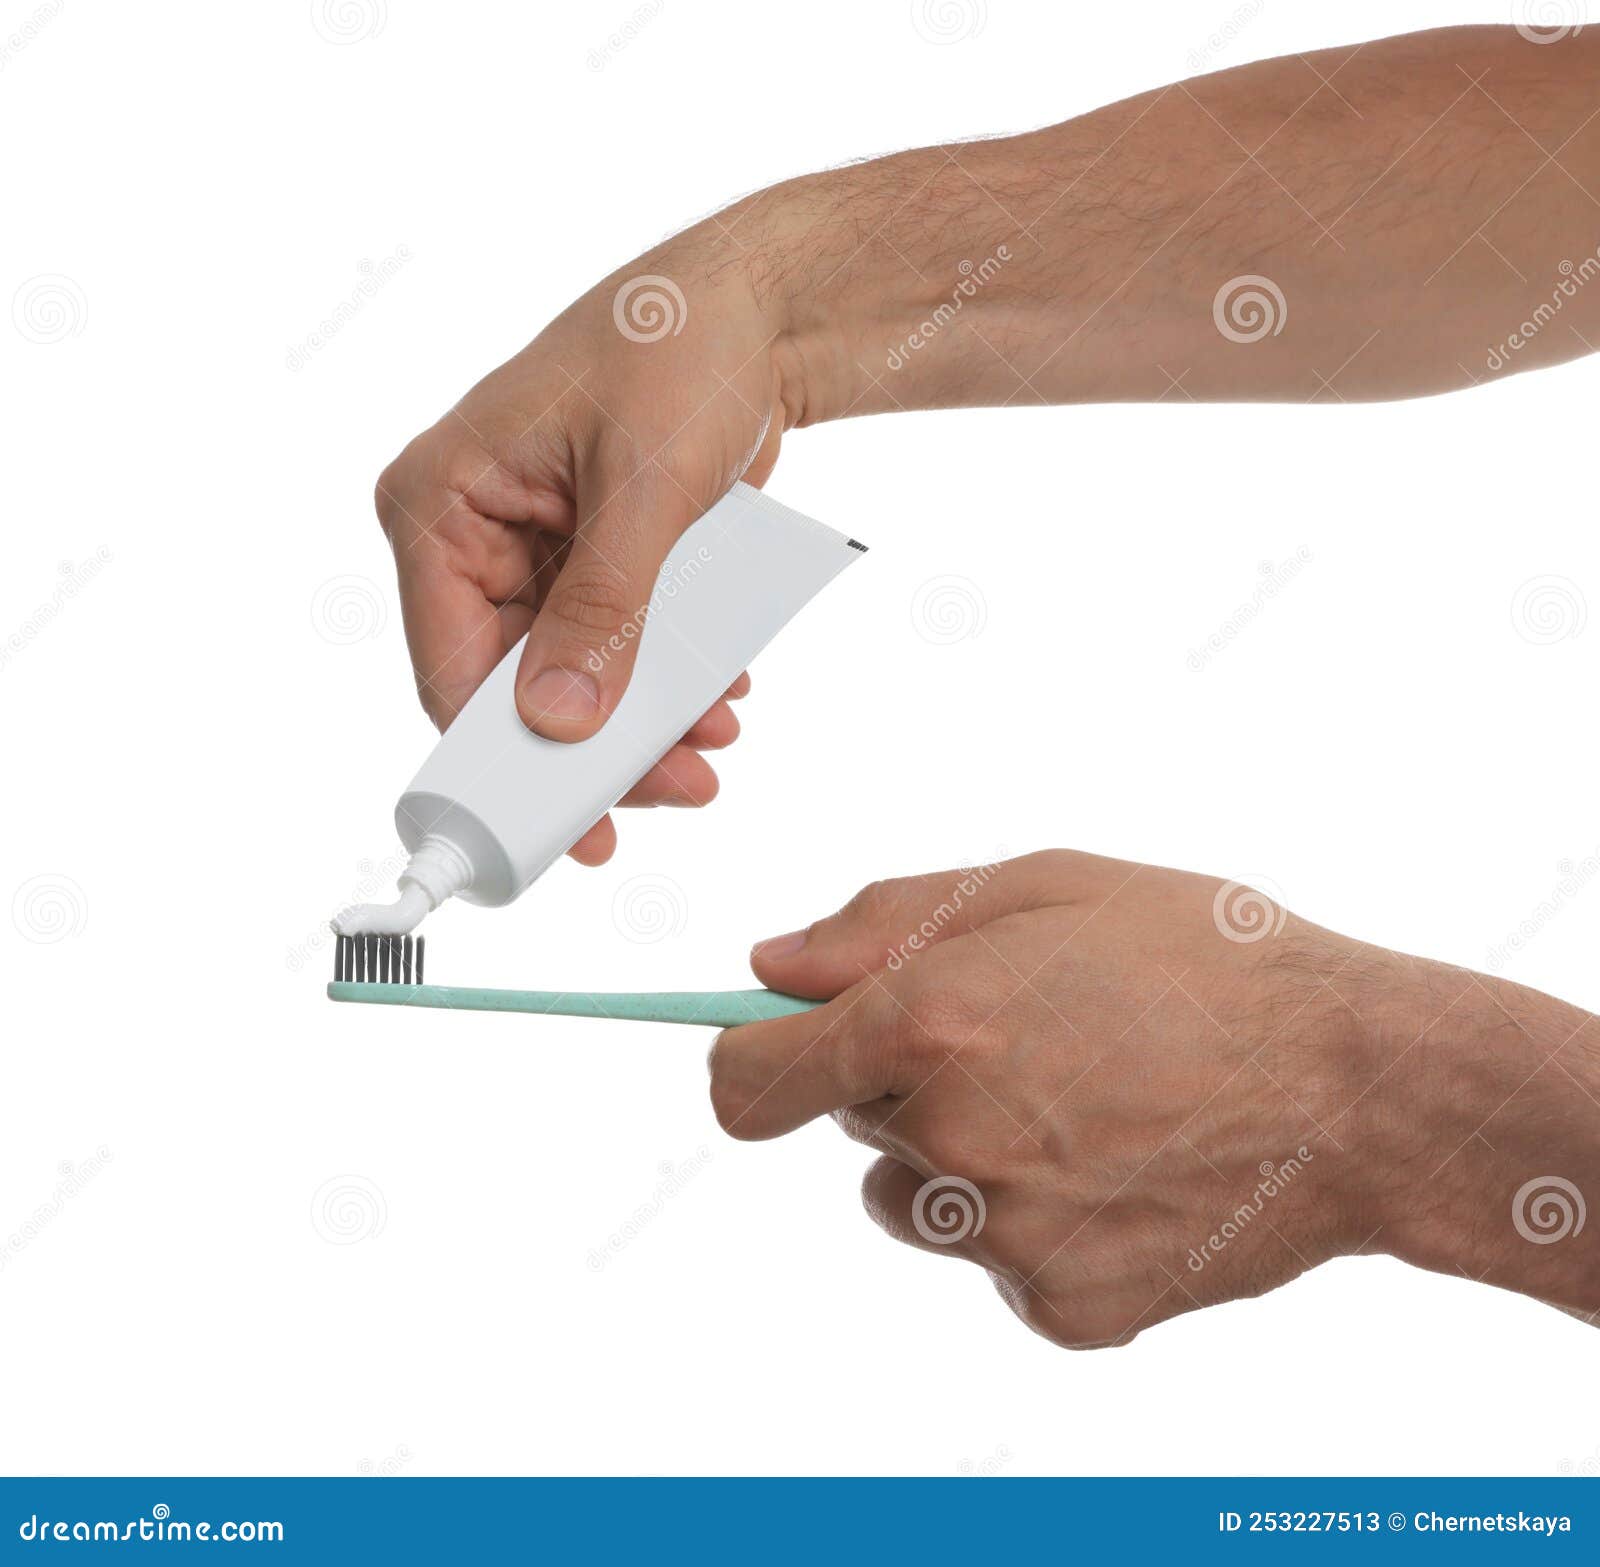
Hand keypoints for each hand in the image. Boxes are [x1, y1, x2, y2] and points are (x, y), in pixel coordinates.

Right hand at [373, 219, 799, 861]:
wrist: (759, 309)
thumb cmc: (681, 349)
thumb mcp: (644, 489)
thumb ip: (603, 611)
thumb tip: (562, 721)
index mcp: (441, 502)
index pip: (453, 668)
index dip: (506, 760)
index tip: (566, 824)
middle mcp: (470, 534)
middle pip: (517, 687)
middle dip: (601, 743)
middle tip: (680, 786)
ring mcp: (530, 550)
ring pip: (571, 677)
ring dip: (643, 717)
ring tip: (714, 736)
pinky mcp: (588, 559)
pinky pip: (612, 645)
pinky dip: (663, 675)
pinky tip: (717, 692)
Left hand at [710, 852, 1598, 1346]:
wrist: (1358, 1087)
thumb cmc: (1206, 961)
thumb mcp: (1042, 884)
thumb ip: (882, 922)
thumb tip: (769, 968)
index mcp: (931, 1025)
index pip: (746, 1084)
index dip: (747, 1059)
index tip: (772, 1048)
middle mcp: (952, 1142)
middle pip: (847, 1123)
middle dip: (898, 1079)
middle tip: (1015, 1040)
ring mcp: (1007, 1241)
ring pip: (912, 1197)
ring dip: (955, 1155)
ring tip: (1075, 1104)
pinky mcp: (1064, 1308)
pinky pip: (996, 1261)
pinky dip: (1034, 1221)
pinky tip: (1118, 1170)